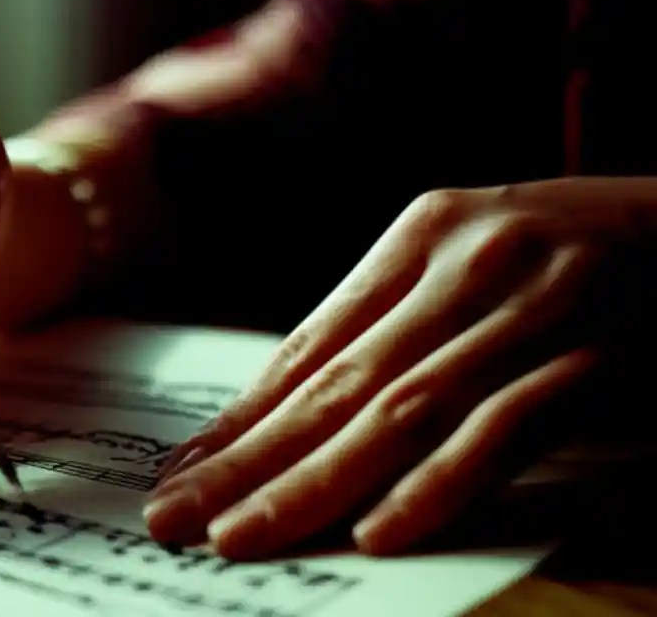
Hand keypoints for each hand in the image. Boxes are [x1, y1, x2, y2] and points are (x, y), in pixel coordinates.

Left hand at [144, 177, 656, 557]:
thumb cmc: (588, 255)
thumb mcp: (481, 264)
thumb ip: (399, 326)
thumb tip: (299, 407)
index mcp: (422, 235)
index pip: (311, 346)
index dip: (242, 418)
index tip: (183, 470)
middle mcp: (464, 261)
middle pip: (336, 384)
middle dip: (245, 461)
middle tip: (171, 517)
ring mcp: (532, 305)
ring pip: (401, 411)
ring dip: (313, 484)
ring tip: (239, 536)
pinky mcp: (602, 354)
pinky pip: (507, 427)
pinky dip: (441, 483)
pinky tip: (379, 533)